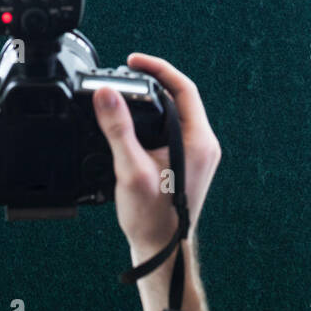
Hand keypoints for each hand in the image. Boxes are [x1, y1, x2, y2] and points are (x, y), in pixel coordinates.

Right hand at [93, 53, 221, 265]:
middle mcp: (204, 144)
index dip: (158, 68)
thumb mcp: (130, 169)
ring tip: (125, 92)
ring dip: (151, 100)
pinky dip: (152, 118)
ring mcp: (197, 154)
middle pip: (180, 97)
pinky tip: (132, 121)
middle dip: (152, 81)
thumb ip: (118, 128)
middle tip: (125, 73)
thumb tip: (106, 93)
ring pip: (174, 113)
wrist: (161, 250)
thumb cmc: (152, 217)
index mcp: (199, 141)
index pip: (183, 88)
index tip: (133, 60)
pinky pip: (171, 129)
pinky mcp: (187, 162)